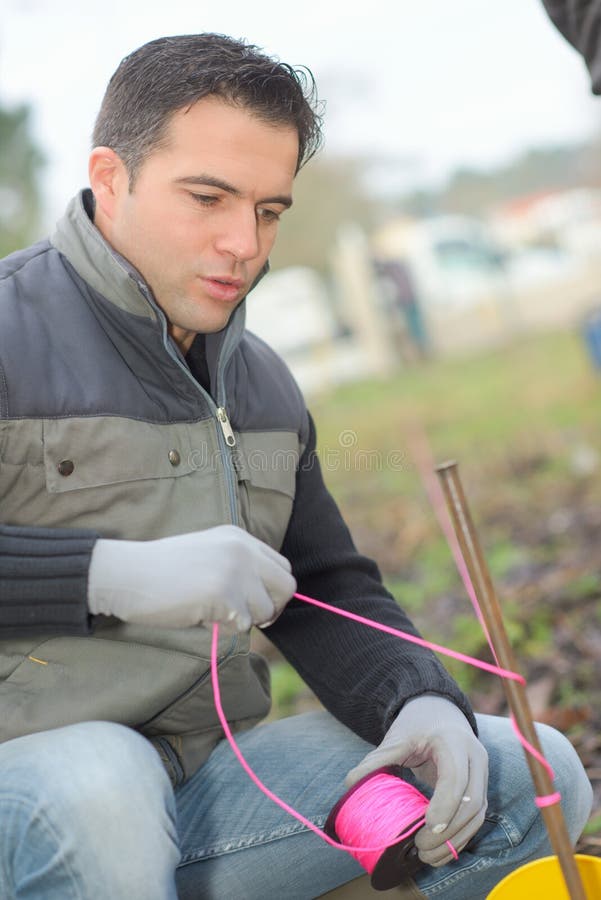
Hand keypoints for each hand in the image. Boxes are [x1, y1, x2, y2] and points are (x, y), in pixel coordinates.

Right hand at [88, 525, 295, 629]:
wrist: (127, 573)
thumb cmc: (161, 571)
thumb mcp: (208, 554)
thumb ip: (237, 567)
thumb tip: (266, 599)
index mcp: (239, 538)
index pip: (282, 567)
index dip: (273, 592)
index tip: (255, 605)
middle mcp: (242, 549)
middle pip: (286, 587)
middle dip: (270, 608)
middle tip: (244, 617)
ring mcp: (234, 570)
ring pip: (264, 611)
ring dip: (241, 620)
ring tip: (209, 611)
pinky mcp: (223, 593)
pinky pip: (241, 625)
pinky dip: (222, 628)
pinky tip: (198, 614)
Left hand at [345, 695, 487, 865]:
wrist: (439, 711)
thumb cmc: (417, 725)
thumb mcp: (396, 737)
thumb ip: (375, 761)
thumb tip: (351, 785)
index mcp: (453, 741)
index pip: (456, 778)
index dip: (444, 806)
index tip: (425, 828)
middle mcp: (474, 757)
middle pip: (472, 802)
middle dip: (448, 832)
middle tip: (420, 848)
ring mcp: (481, 773)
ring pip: (478, 815)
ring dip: (455, 841)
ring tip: (427, 856)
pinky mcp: (480, 788)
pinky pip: (476, 818)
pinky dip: (459, 837)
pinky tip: (439, 850)